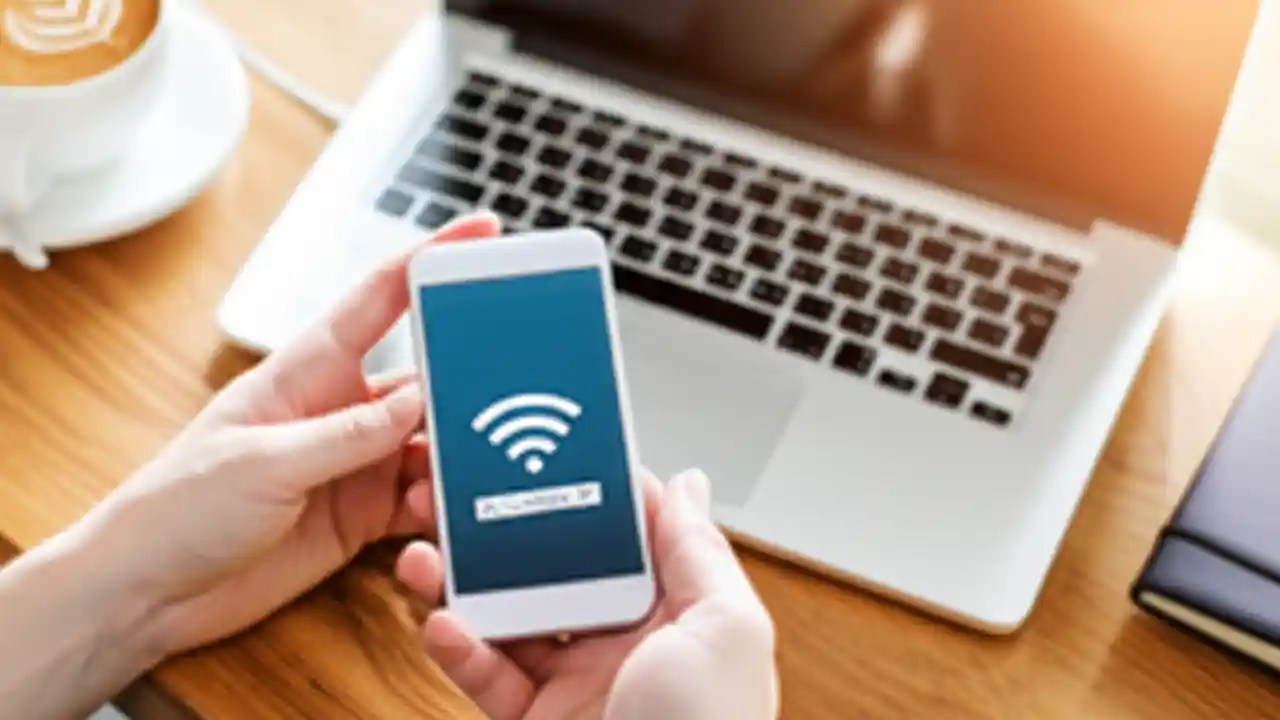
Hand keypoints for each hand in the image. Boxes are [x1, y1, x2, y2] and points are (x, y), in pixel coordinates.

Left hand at [89, 213, 500, 654]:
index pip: (380, 299)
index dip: (431, 259)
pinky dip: (440, 506)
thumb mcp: (265, 462)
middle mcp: (339, 409)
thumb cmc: (178, 508)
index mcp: (307, 371)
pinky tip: (439, 516)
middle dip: (465, 382)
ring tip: (461, 477)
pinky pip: (421, 500)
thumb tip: (419, 400)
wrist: (147, 593)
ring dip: (453, 458)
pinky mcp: (360, 515)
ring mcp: (353, 463)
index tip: (482, 230)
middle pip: (424, 378)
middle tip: (506, 395)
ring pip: (431, 443)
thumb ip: (348, 433)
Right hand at [395, 469, 778, 719]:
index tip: (541, 444)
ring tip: (426, 552)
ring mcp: (577, 682)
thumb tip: (689, 483)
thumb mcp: (727, 630)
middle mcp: (626, 641)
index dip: (586, 486)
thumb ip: (699, 553)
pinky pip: (487, 674)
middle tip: (458, 493)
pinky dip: (458, 646)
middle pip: (555, 565)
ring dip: (464, 579)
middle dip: (507, 529)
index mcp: (679, 610)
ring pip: (510, 614)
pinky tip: (442, 622)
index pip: (627, 529)